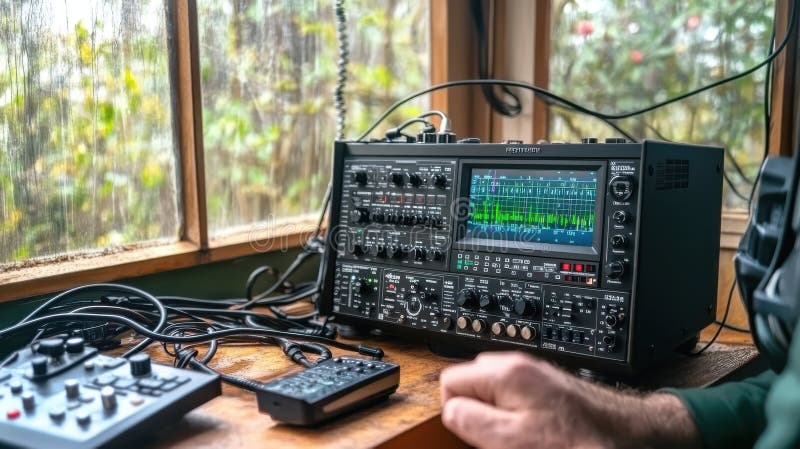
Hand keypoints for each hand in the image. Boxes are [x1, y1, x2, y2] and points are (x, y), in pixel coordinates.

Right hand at [440, 351, 699, 448]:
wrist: (629, 437)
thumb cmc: (579, 441)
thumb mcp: (514, 440)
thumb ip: (472, 421)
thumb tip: (451, 411)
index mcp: (505, 372)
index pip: (450, 381)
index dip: (455, 412)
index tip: (471, 434)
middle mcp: (519, 366)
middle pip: (471, 384)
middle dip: (476, 413)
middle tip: (495, 440)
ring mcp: (535, 376)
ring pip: (494, 393)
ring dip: (497, 416)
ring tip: (521, 439)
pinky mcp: (550, 388)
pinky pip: (516, 398)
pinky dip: (518, 416)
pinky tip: (536, 434)